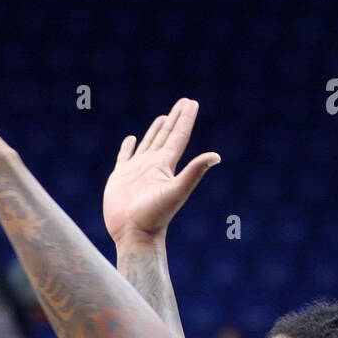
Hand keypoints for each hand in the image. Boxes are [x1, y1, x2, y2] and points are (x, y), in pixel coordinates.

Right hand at [103, 98, 219, 246]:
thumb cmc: (155, 216)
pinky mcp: (120, 178)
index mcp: (165, 166)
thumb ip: (194, 172)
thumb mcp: (177, 191)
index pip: (178, 137)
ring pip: (148, 144)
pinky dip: (128, 147)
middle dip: (174, 119)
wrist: (133, 234)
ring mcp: (136, 171)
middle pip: (166, 137)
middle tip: (183, 103)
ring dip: (155, 131)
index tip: (191, 102)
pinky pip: (124, 157)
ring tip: (163, 117)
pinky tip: (131, 139)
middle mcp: (153, 166)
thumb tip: (217, 156)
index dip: (185, 119)